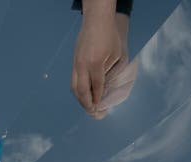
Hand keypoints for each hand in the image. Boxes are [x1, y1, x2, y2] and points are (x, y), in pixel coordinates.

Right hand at [71, 1, 128, 117]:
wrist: (96, 20)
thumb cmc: (110, 36)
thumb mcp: (117, 54)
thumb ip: (111, 71)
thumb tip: (106, 87)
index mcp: (95, 64)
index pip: (96, 86)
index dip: (98, 99)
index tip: (100, 108)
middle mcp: (82, 65)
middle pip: (81, 91)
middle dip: (87, 104)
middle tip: (93, 112)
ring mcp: (76, 63)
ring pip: (74, 87)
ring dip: (80, 99)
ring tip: (87, 106)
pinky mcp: (74, 61)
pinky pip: (74, 80)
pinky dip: (78, 90)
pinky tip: (83, 94)